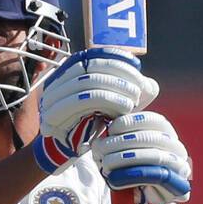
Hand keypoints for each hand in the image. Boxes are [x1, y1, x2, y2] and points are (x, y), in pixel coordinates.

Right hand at [33, 48, 158, 172]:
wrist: (75, 148)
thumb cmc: (98, 122)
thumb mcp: (116, 102)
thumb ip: (131, 91)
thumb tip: (150, 85)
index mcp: (68, 71)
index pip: (92, 55)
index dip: (115, 57)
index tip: (136, 66)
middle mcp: (57, 80)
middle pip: (90, 66)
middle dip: (119, 75)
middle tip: (139, 87)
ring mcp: (52, 97)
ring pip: (88, 82)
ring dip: (116, 88)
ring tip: (134, 99)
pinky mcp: (54, 114)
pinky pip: (83, 99)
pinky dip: (108, 100)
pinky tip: (125, 108)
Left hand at [92, 110, 191, 203]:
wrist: (145, 200)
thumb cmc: (131, 170)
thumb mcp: (122, 151)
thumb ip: (114, 141)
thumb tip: (98, 142)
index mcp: (166, 133)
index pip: (153, 119)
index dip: (131, 122)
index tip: (111, 129)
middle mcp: (176, 147)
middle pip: (152, 137)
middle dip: (122, 141)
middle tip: (101, 149)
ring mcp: (180, 166)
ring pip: (155, 156)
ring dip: (125, 158)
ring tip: (106, 164)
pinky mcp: (178, 185)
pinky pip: (156, 176)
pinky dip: (132, 176)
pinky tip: (115, 179)